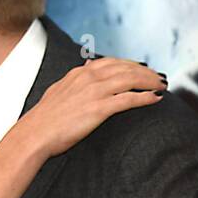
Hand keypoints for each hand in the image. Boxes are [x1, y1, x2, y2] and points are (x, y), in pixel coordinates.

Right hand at [13, 57, 164, 158]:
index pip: (111, 62)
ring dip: (150, 81)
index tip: (143, 69)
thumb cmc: (44, 119)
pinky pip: (128, 99)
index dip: (131, 64)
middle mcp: (88, 78)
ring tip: (162, 86)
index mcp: (78, 73)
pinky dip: (145, 97)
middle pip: (125, 68)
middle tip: (159, 77)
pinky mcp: (98, 109)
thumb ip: (75, 80)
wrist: (34, 135)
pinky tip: (156, 98)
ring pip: (130, 80)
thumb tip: (86, 68)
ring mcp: (94, 92)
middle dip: (145, 71)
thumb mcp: (58, 92)